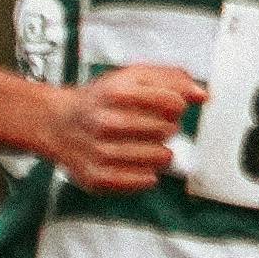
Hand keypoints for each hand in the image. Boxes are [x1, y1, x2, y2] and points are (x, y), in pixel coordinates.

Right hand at [44, 64, 208, 193]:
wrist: (56, 123)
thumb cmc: (100, 100)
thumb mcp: (132, 76)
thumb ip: (171, 79)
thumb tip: (202, 95)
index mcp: (115, 93)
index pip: (173, 103)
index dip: (175, 105)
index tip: (166, 106)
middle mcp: (105, 122)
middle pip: (169, 130)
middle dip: (165, 127)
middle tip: (145, 125)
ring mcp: (100, 152)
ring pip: (162, 158)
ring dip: (157, 151)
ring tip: (137, 142)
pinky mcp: (98, 177)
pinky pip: (145, 180)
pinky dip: (145, 172)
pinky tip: (131, 160)